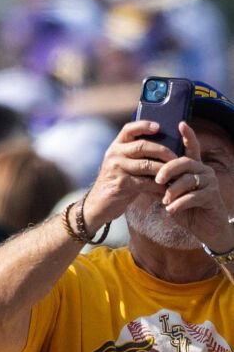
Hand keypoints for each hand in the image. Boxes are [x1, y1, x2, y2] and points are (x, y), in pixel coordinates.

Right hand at [87, 120, 173, 225]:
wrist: (99, 203)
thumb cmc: (119, 181)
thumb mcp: (123, 164)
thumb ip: (138, 155)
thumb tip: (169, 148)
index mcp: (116, 146)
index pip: (129, 129)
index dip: (144, 125)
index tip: (159, 127)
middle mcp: (114, 154)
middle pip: (142, 146)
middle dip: (163, 151)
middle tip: (178, 158)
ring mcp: (116, 169)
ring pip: (147, 165)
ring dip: (165, 170)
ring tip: (178, 174)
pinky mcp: (121, 184)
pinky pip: (146, 182)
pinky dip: (160, 186)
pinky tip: (168, 189)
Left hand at [158, 123, 233, 252]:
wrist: (205, 228)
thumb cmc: (184, 207)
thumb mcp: (169, 192)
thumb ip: (159, 181)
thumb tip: (139, 171)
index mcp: (193, 167)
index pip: (191, 147)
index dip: (187, 135)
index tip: (180, 123)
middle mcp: (204, 171)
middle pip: (184, 162)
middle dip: (168, 170)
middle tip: (157, 180)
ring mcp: (210, 183)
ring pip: (188, 180)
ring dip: (173, 190)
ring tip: (164, 200)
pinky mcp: (212, 197)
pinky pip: (193, 197)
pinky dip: (179, 203)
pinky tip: (170, 209)